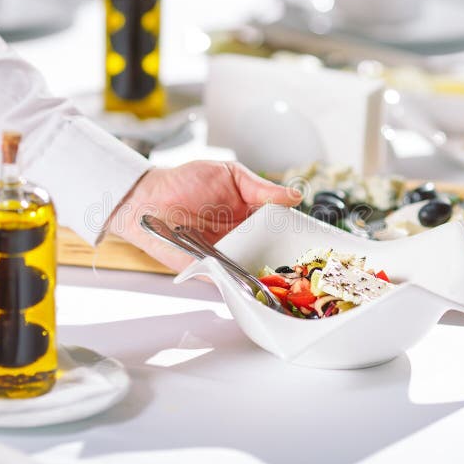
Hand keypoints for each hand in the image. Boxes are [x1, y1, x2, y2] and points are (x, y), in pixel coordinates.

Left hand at [106, 161, 301, 270]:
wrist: (148, 198)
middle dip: (290, 261)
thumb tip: (295, 195)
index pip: (281, 229)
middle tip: (309, 266)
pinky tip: (257, 288)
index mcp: (251, 215)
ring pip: (255, 271)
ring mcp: (227, 257)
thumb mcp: (230, 175)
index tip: (315, 239)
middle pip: (273, 254)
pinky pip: (230, 283)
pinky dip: (242, 287)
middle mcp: (242, 238)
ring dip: (271, 277)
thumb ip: (261, 188)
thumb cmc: (185, 182)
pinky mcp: (209, 271)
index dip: (297, 235)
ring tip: (290, 282)